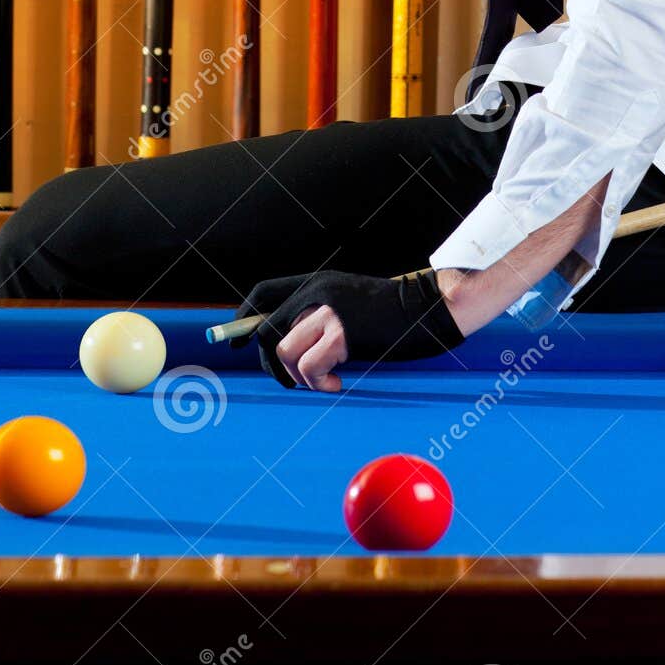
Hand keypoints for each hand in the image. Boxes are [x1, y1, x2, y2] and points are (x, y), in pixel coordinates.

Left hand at [235, 269, 462, 390]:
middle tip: (291, 380)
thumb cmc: (394, 313)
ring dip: (296, 376)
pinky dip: (317, 383)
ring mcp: (329, 311)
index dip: (244, 320)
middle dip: (270, 363)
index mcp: (318, 281)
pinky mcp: (343, 333)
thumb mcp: (350, 302)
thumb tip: (285, 344)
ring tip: (321, 382)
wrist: (429, 308)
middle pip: (267, 330)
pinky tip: (336, 383)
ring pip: (284, 351)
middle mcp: (317, 292)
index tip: (236, 342)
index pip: (264, 293)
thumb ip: (320, 312)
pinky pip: (309, 367)